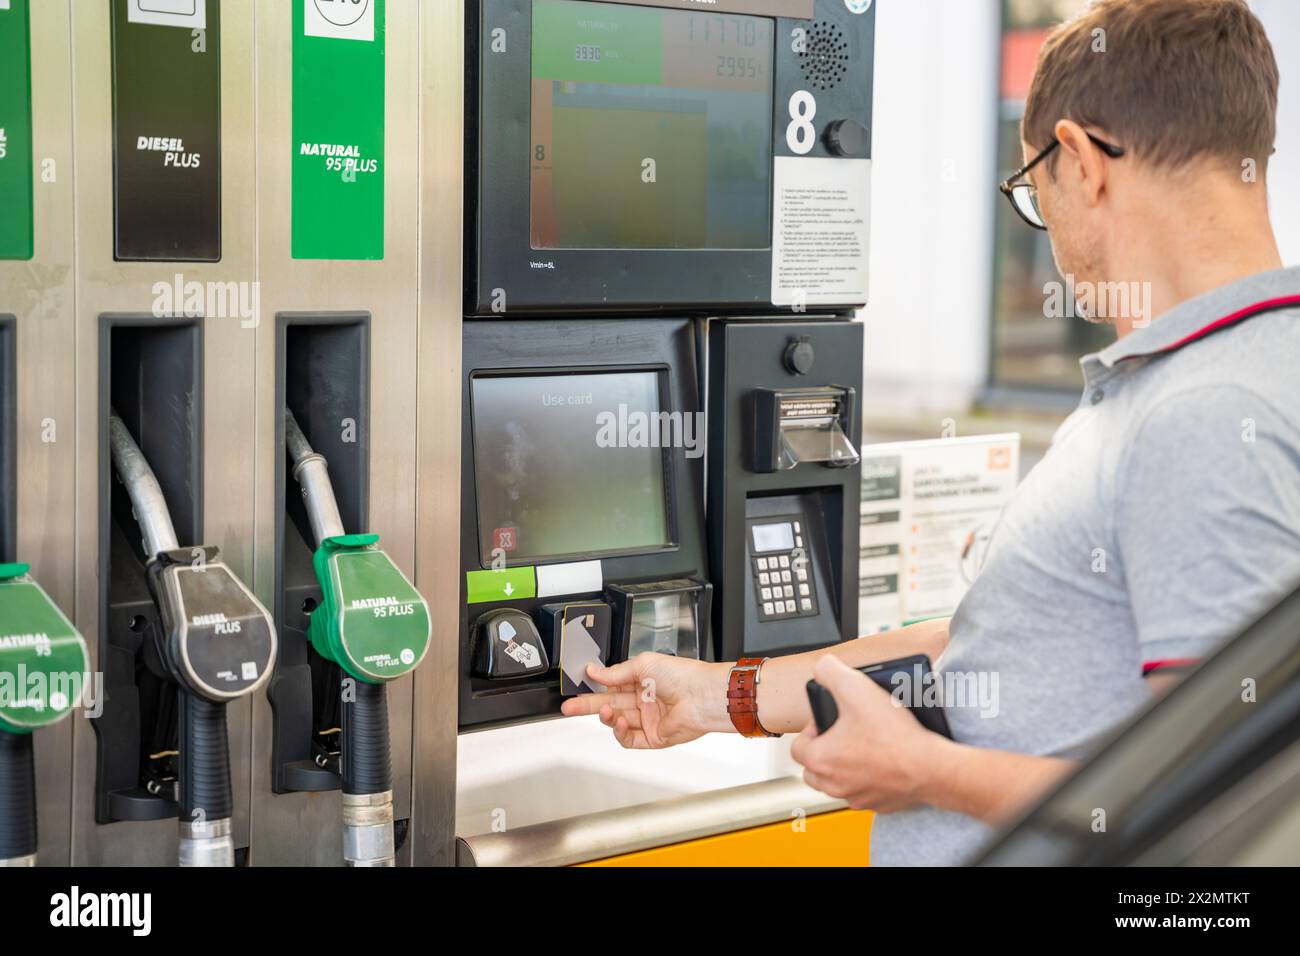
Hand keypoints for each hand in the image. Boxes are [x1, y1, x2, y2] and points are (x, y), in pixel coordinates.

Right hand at [560, 654, 732, 748]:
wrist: (702, 695)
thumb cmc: (682, 675)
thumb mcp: (643, 664)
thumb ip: (616, 672)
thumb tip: (594, 671)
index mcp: (642, 680)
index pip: (612, 685)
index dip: (594, 687)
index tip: (578, 685)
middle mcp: (645, 700)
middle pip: (610, 705)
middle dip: (588, 706)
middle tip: (569, 706)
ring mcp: (649, 719)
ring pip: (617, 722)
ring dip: (607, 717)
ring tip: (604, 711)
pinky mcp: (654, 737)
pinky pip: (630, 738)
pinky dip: (620, 732)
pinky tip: (619, 722)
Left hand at [789, 655, 944, 811]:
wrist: (931, 767)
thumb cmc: (894, 735)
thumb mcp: (856, 687)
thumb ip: (830, 671)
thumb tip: (822, 669)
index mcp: (820, 760)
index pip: (798, 747)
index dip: (812, 729)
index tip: (831, 720)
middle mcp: (834, 784)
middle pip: (814, 769)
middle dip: (824, 750)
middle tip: (843, 734)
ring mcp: (858, 797)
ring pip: (838, 783)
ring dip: (845, 766)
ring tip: (863, 745)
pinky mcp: (880, 804)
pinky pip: (866, 791)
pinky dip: (871, 778)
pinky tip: (885, 759)